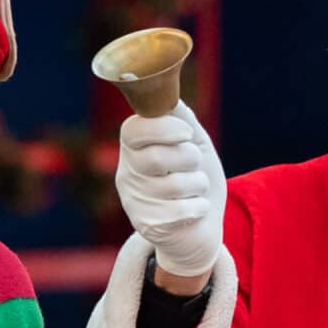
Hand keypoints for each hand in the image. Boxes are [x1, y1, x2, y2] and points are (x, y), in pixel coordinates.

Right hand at [117, 101, 226, 282]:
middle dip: (188, 157)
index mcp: (133, 148)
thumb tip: (170, 98)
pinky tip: (196, 209)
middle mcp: (127, 174)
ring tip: (196, 189)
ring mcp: (134, 202)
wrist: (201, 228)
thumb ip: (182, 120)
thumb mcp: (194, 143)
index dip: (163, 128)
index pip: (134, 131)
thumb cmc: (195, 178)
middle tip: (194, 164)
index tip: (186, 133)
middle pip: (156, 157)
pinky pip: (181, 211)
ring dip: (198, 185)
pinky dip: (200, 208)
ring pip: (174, 185)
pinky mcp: (148, 227)